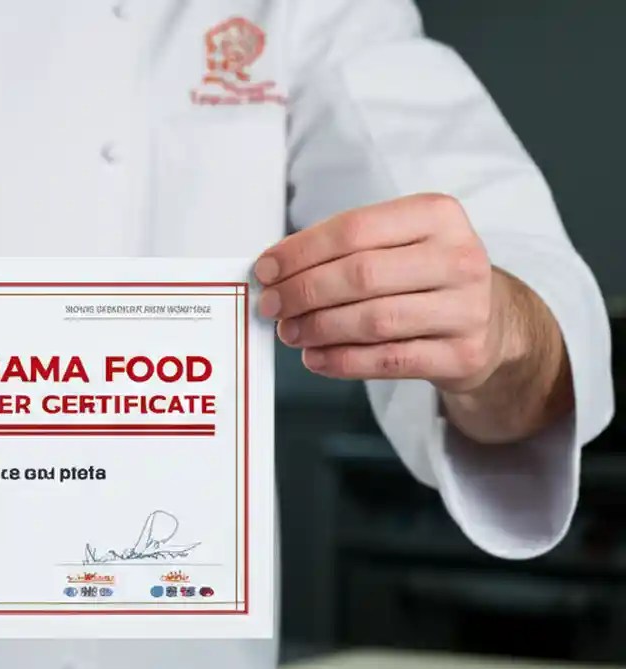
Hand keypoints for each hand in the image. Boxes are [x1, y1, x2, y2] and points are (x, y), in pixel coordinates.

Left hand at [255, 193, 507, 393]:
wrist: (493, 319)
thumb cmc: (425, 274)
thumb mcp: (398, 242)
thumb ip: (343, 248)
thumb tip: (274, 270)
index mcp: (438, 216)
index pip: (354, 230)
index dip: (300, 252)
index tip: (265, 270)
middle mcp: (459, 258)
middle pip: (361, 275)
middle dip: (303, 292)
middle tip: (271, 305)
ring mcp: (467, 309)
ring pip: (374, 320)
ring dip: (319, 328)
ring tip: (289, 332)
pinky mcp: (463, 354)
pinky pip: (389, 360)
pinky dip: (342, 361)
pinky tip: (315, 358)